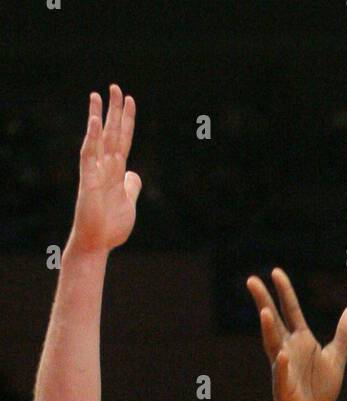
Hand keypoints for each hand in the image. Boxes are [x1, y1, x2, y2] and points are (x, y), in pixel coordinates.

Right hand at [70, 87, 141, 253]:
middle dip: (114, 111)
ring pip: (98, 139)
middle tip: (115, 86)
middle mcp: (105, 167)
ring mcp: (95, 172)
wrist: (98, 244)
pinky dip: (91, 139)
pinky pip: (89, 156)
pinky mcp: (88, 181)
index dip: (127, 121)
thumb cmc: (110, 226)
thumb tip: (134, 174)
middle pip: (111, 133)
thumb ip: (131, 186)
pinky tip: (94, 123)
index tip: (129, 100)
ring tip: (97, 94)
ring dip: (98, 117)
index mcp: (116, 171)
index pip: (123, 140)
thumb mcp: (129, 202)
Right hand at [246, 268, 346, 400]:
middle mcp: (287, 350)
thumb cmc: (317, 387)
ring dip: (269, 330)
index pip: (291, 311)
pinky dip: (282, 366)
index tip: (275, 272)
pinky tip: (282, 355)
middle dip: (264, 302)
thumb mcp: (336, 357)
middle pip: (274, 322)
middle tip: (251, 281)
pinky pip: (282, 375)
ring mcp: (283, 368)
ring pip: (273, 345)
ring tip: (265, 312)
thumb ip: (343, 333)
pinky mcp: (284, 388)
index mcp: (300, 340)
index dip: (285, 292)